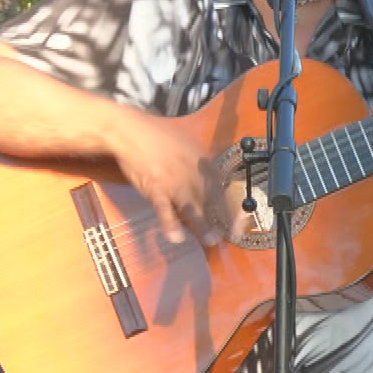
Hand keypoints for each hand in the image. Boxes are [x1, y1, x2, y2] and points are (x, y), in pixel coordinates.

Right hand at [110, 109, 226, 247]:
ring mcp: (174, 182)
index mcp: (203, 161)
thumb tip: (214, 178)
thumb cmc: (160, 136)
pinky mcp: (154, 189)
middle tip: (230, 236)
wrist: (132, 132)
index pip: (223, 187)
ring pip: (192, 207)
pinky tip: (176, 238)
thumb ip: (202, 163)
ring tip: (210, 240)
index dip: (232, 205)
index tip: (240, 220)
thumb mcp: (188, 144)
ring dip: (202, 225)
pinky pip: (164, 210)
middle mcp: (192, 173)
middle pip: (211, 200)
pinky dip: (170, 224)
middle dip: (222, 219)